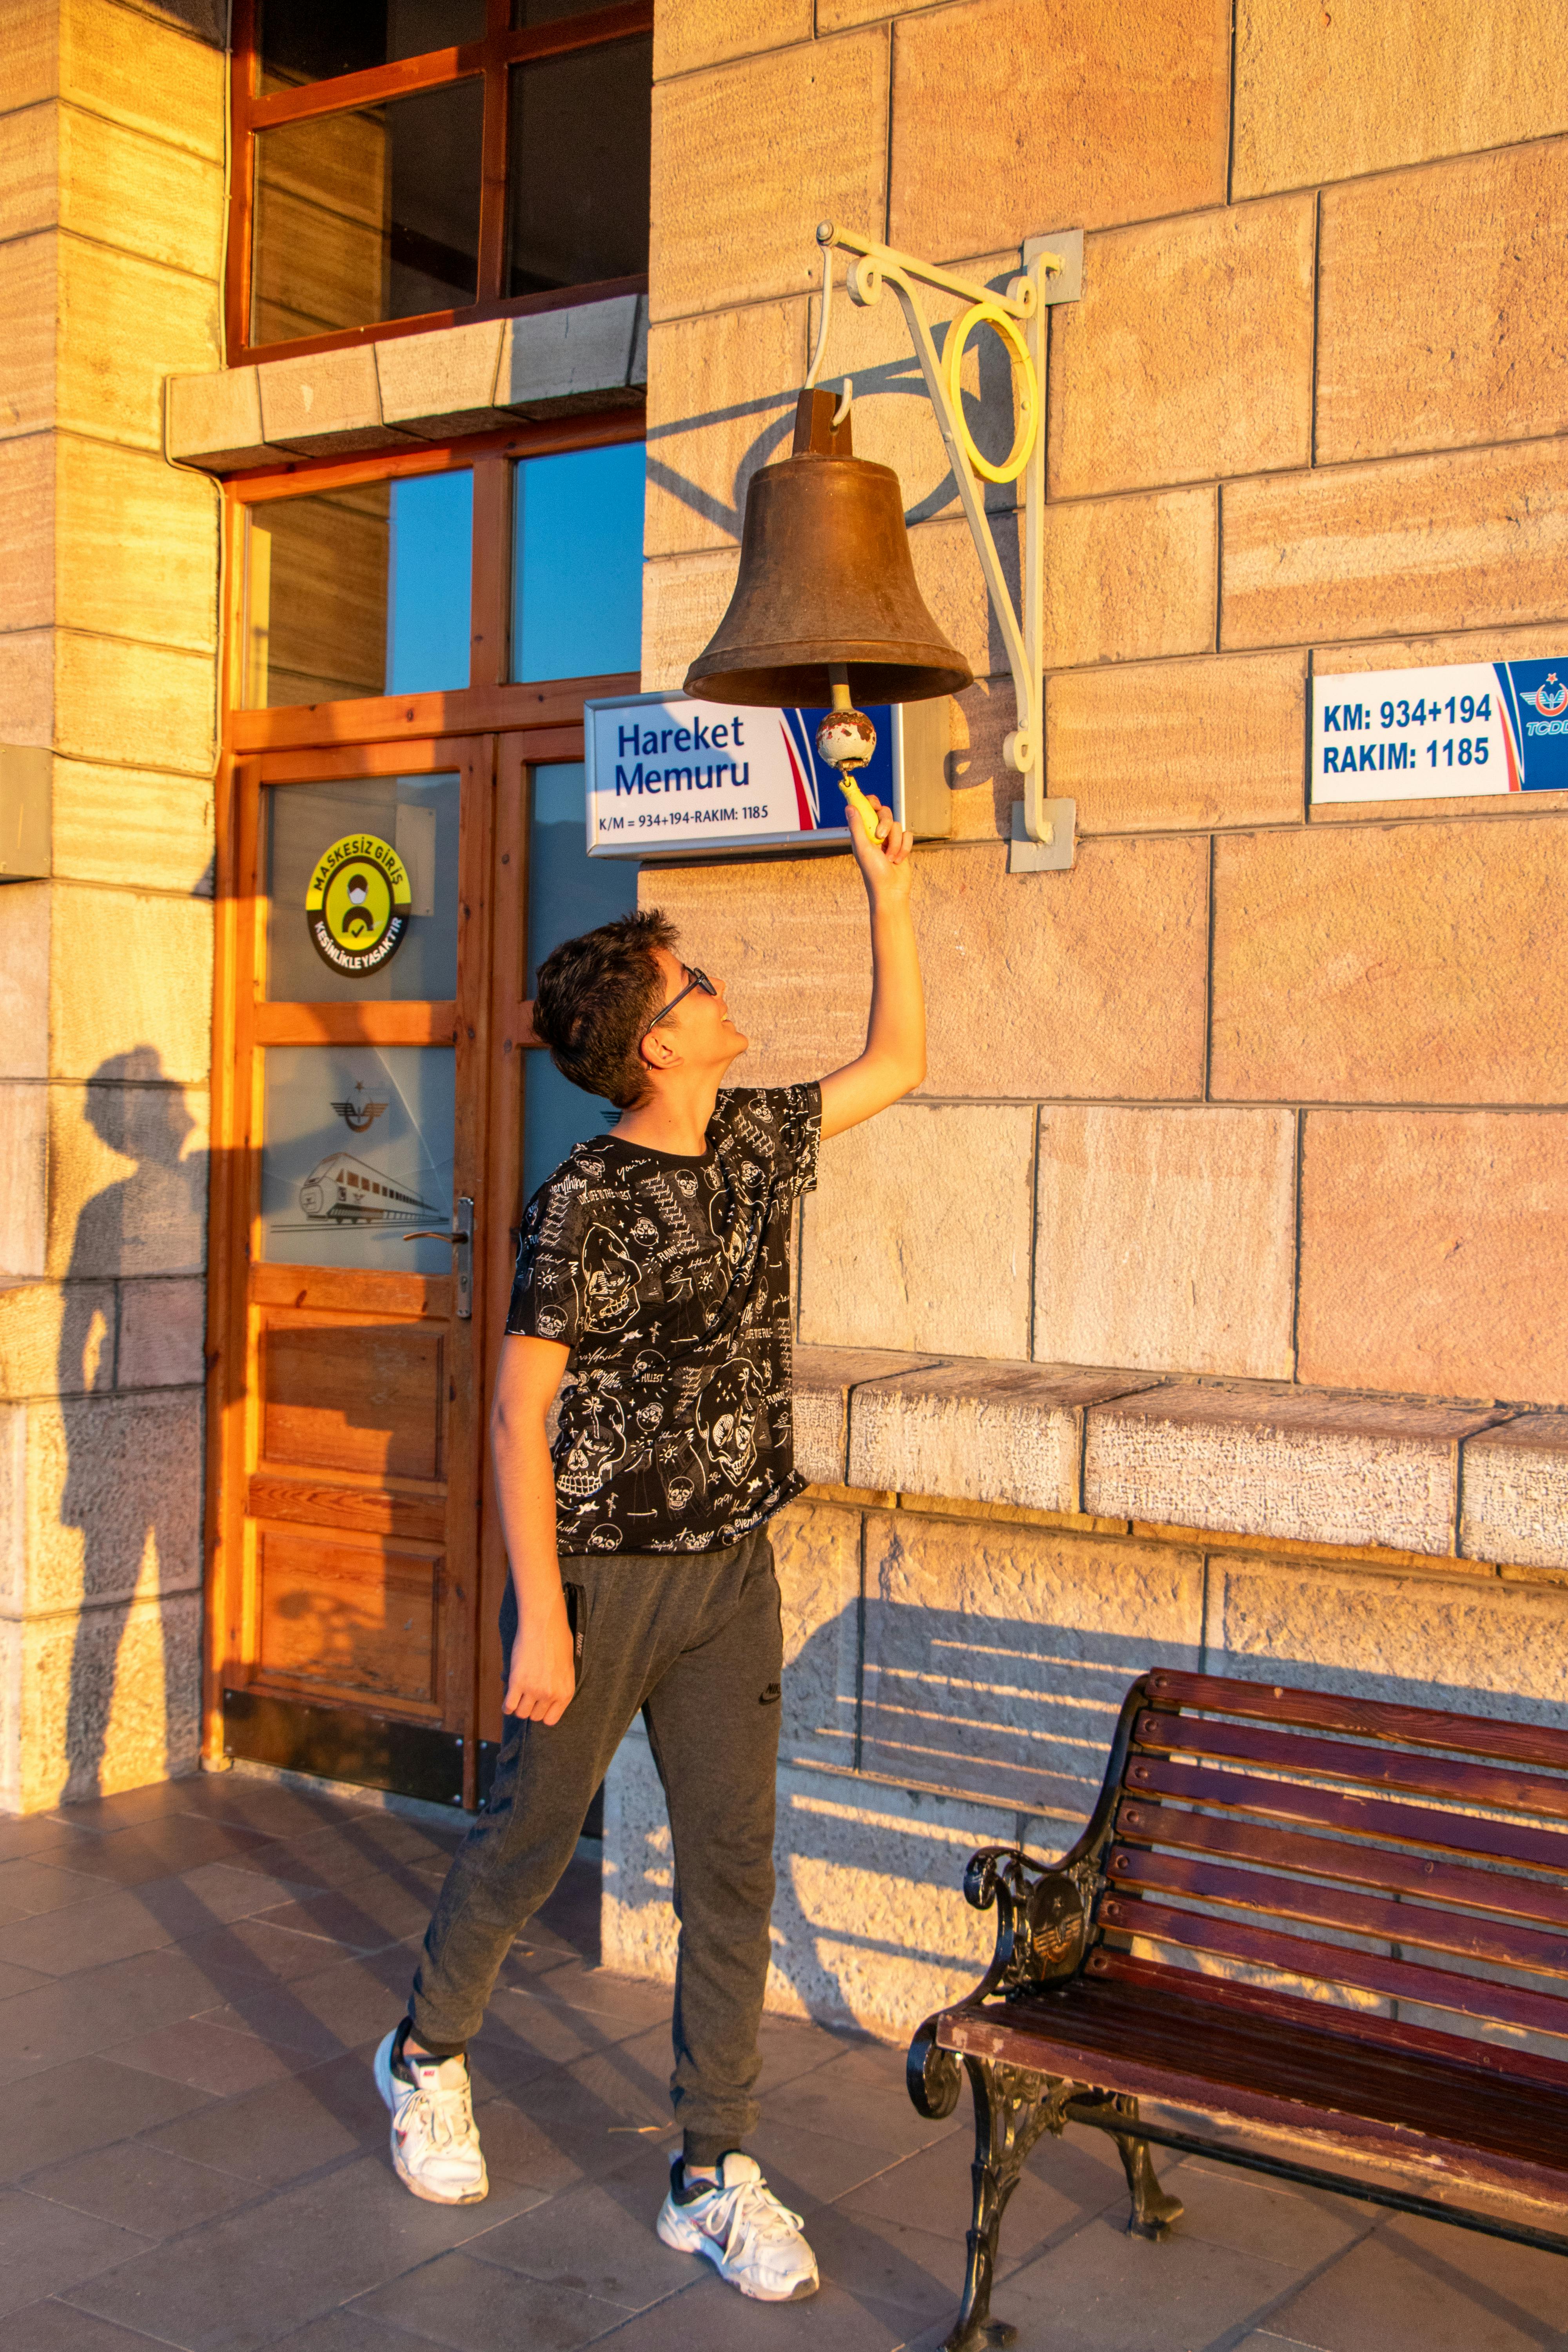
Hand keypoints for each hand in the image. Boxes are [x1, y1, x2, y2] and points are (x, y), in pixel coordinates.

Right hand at [502, 1590, 576, 1724]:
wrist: (544, 1625)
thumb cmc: (557, 1641)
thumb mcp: (567, 1668)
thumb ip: (559, 1687)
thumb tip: (547, 1700)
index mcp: (566, 1692)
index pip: (551, 1720)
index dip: (543, 1713)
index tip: (538, 1706)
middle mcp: (551, 1695)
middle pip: (535, 1717)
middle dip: (531, 1708)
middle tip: (527, 1696)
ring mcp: (534, 1690)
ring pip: (521, 1713)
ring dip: (519, 1706)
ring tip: (519, 1695)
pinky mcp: (517, 1682)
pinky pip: (508, 1706)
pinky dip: (507, 1706)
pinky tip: (509, 1698)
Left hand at [847, 793, 911, 905]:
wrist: (891, 891)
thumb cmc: (873, 873)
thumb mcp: (863, 848)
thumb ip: (857, 827)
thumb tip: (849, 806)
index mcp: (863, 833)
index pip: (866, 809)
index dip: (870, 802)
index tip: (874, 802)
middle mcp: (875, 834)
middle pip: (885, 812)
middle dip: (885, 824)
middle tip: (880, 837)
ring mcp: (889, 839)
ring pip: (897, 825)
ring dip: (895, 843)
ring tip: (889, 858)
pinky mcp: (901, 845)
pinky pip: (908, 835)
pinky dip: (904, 848)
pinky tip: (898, 860)